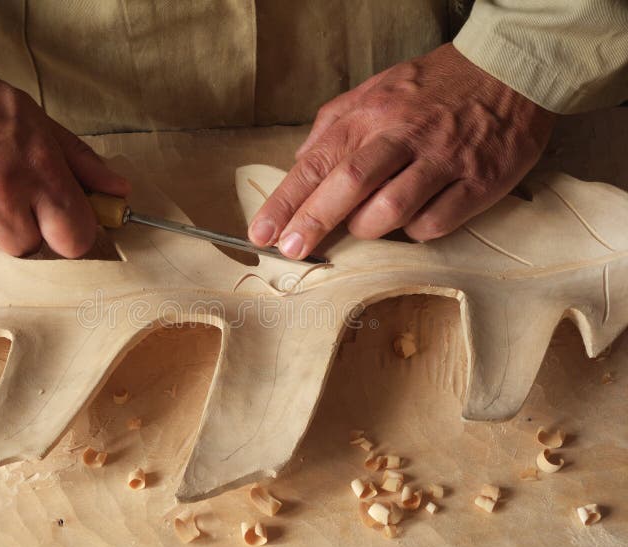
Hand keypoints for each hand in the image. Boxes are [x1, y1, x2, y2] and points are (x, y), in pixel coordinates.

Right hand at [0, 50, 128, 256]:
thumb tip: (118, 189)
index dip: (69, 233)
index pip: (74, 239)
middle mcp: (0, 194)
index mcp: (37, 169)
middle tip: (1, 185)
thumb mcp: (33, 117)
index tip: (61, 223)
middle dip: (20, 224)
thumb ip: (78, 160)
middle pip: (27, 246)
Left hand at [248, 43, 555, 258]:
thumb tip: (300, 162)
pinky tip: (411, 220)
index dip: (285, 202)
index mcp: (371, 114)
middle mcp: (403, 135)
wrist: (508, 71)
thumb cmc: (432, 88)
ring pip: (391, 209)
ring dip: (367, 228)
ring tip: (362, 228)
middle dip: (313, 222)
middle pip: (349, 184)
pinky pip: (434, 223)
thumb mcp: (375, 90)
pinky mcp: (478, 182)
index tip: (262, 233)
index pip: (317, 163)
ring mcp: (442, 159)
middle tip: (291, 250)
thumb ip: (333, 125)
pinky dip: (414, 232)